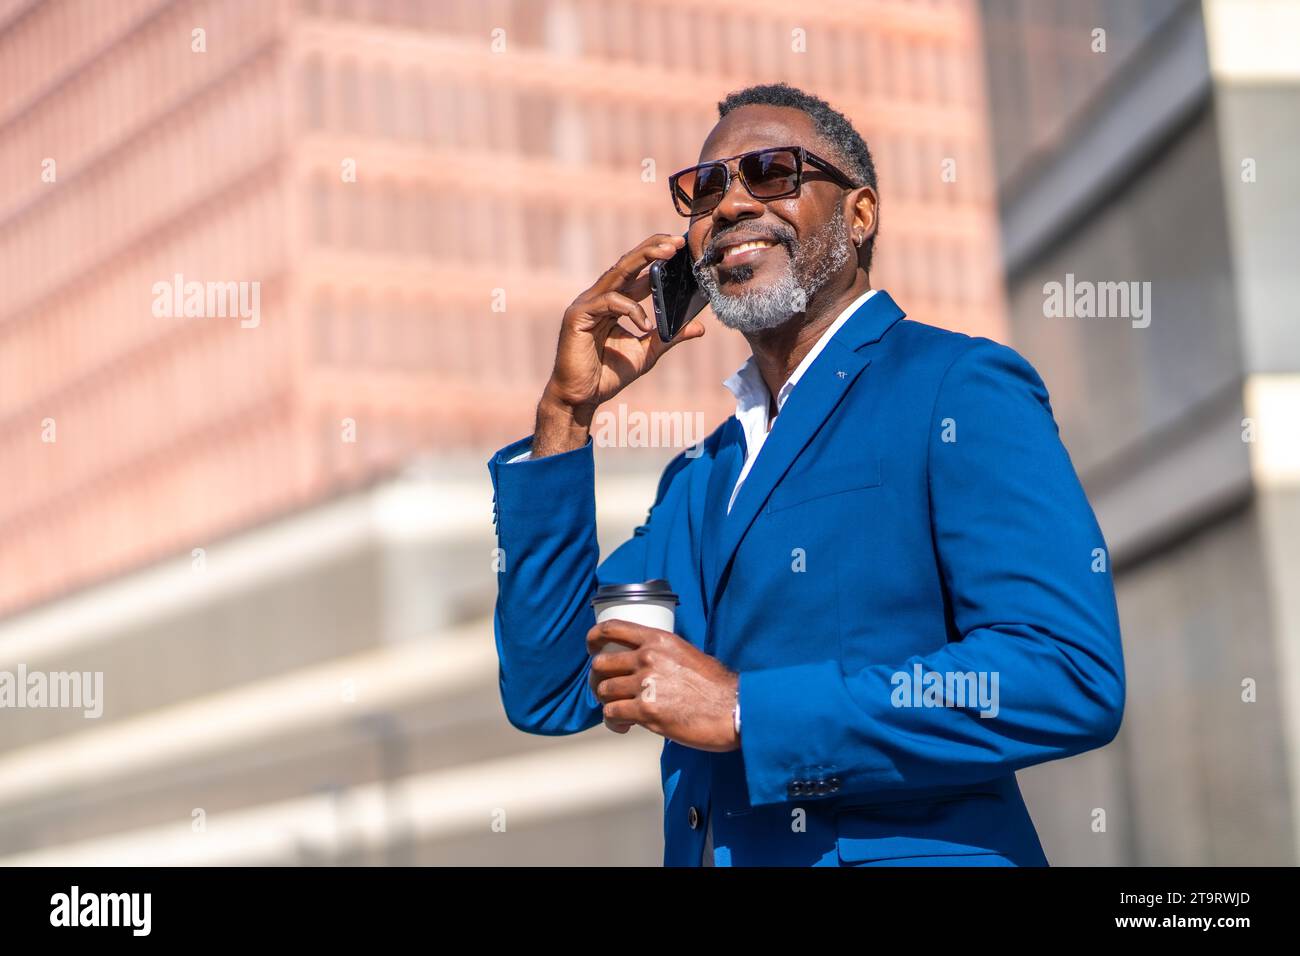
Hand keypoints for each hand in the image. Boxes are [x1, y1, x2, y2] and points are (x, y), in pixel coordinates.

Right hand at [539, 233, 706, 421]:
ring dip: (644, 260)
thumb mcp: (647, 352)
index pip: (637, 271)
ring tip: (669, 255)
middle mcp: (599, 298)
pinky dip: (631, 310)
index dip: (657, 256)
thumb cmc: (609, 374)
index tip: (681, 246)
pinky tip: (647, 324)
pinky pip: (609, 303)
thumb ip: (669, 337)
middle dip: (652, 248)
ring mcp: (586, 305)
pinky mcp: (578, 316)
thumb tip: (699, 327)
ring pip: (617, 273)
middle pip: (627, 263)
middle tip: (677, 241)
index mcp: (614, 302)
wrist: (581, 397)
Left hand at [586, 619, 739, 751]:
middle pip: (600, 663)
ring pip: (603, 690)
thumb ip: (663, 655)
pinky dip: (614, 722)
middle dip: (598, 678)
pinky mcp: (646, 711)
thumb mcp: (688, 654)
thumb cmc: (716, 687)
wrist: (734, 710)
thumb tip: (645, 663)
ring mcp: (645, 684)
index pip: (612, 628)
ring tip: (620, 713)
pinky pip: (611, 714)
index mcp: (658, 639)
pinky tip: (624, 726)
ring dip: (607, 703)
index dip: (594, 638)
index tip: (592, 648)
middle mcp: (648, 657)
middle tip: (606, 690)